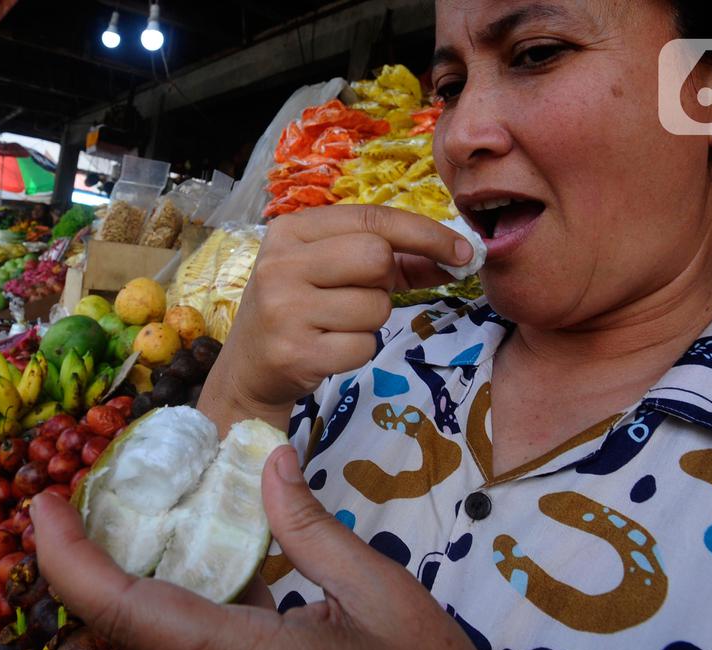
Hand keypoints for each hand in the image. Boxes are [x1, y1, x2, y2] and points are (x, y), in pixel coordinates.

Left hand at [32, 446, 485, 649]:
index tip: (43, 503)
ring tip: (102, 506)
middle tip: (66, 492)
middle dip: (77, 557)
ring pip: (141, 628)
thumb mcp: (379, 594)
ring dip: (109, 570)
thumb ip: (312, 529)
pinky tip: (170, 542)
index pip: (125, 609)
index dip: (69, 558)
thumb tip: (266, 456)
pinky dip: (155, 585)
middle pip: (118, 620)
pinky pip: (177, 632)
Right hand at [198, 205, 472, 427]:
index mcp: (290, 232)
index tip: (463, 251)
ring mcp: (284, 310)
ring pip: (375, 307)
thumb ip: (388, 259)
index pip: (373, 218)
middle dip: (387, 281)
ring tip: (337, 325)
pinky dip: (359, 351)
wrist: (248, 369)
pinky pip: (364, 346)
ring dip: (371, 321)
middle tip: (366, 294)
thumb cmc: (298, 310)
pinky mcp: (295, 353)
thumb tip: (457, 255)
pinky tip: (330, 350)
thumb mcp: (329, 271)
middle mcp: (281, 265)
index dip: (425, 233)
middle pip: (376, 257)